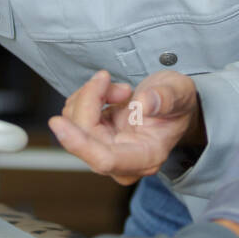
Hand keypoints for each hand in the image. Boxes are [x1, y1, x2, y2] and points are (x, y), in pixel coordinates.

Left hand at [51, 69, 203, 185]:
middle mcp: (124, 160)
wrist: (172, 102)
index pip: (106, 159)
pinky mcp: (96, 138)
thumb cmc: (178, 101)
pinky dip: (87, 97)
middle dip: (87, 101)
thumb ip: (165, 98)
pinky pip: (75, 118)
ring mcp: (108, 150)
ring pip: (75, 126)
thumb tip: (143, 104)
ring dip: (89, 96)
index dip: (80, 143)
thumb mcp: (179, 92)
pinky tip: (109, 92)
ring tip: (119, 87)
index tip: (59, 123)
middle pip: (85, 137)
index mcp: (147, 156)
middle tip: (105, 77)